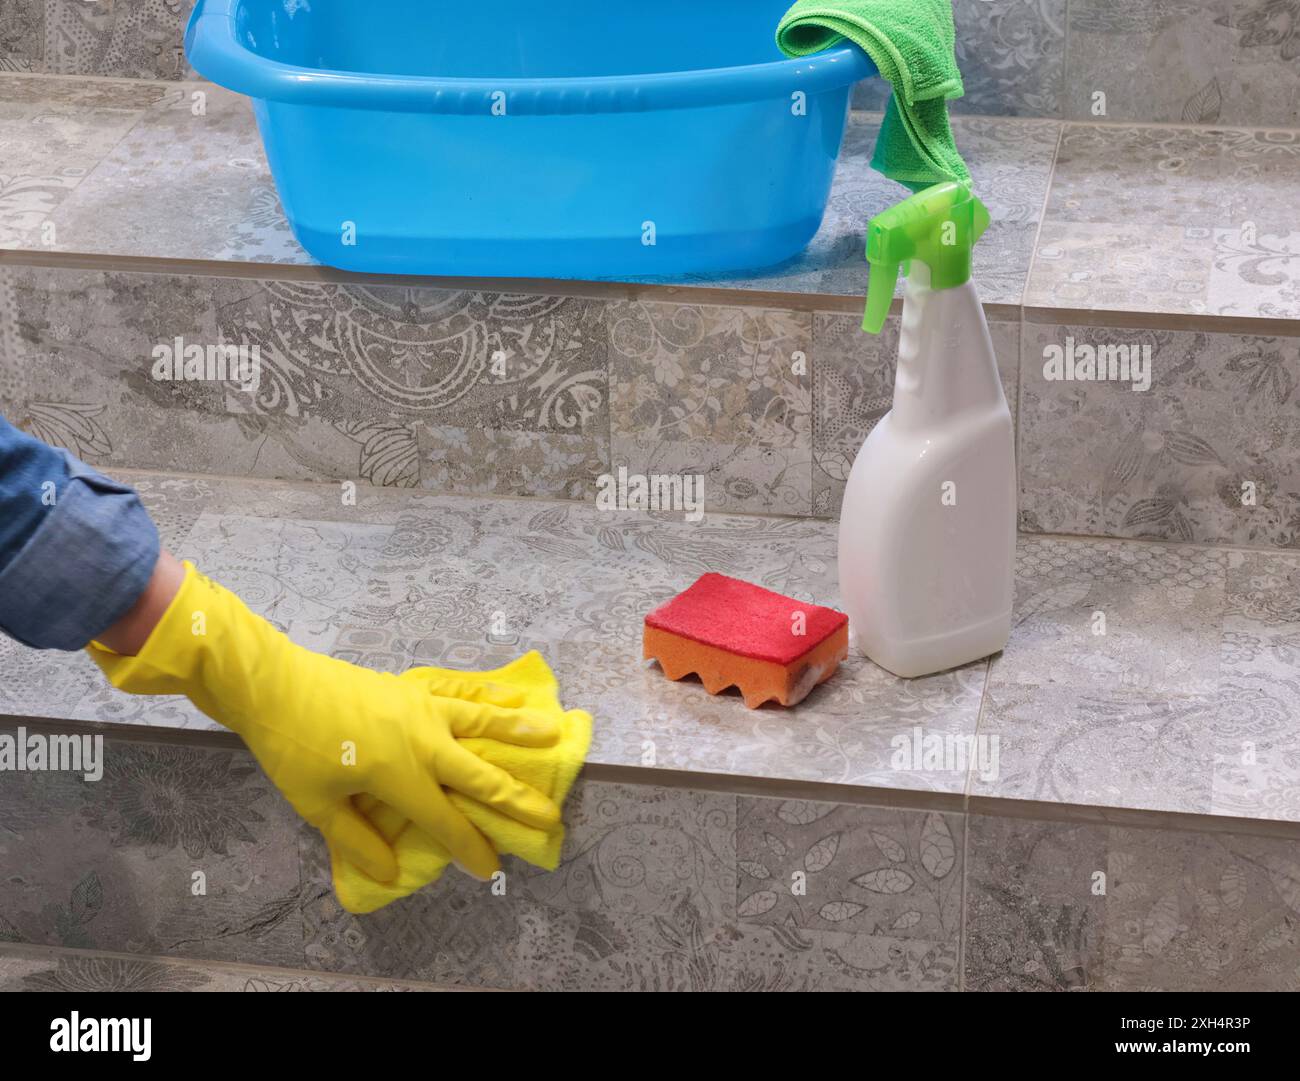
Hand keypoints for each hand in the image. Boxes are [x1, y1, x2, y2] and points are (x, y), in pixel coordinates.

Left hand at [88, 563, 562, 881]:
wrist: (275, 684)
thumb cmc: (292, 747)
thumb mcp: (315, 804)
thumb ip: (356, 841)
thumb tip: (391, 873)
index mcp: (399, 774)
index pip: (446, 820)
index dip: (471, 849)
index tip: (492, 871)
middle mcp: (423, 740)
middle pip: (481, 775)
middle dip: (518, 800)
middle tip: (552, 817)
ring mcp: (422, 709)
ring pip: (481, 723)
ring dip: (519, 731)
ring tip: (553, 733)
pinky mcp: (413, 689)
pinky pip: (461, 694)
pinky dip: (489, 698)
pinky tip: (512, 699)